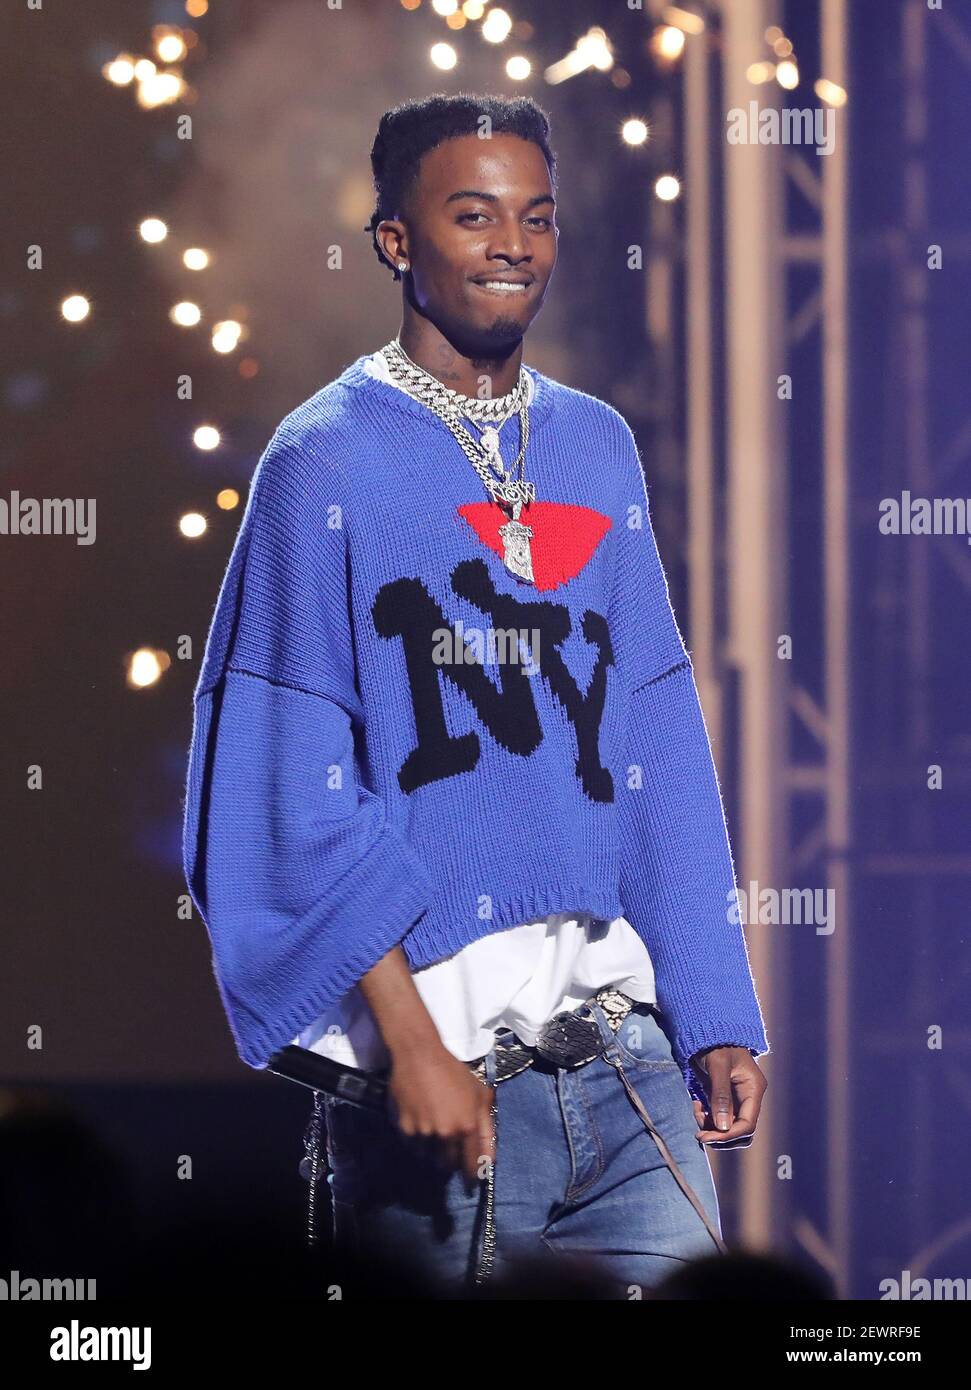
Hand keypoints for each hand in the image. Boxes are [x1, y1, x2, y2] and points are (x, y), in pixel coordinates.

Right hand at [386, 1043, 495, 1190]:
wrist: (419, 1056)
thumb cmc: (453, 1072)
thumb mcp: (479, 1093)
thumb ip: (487, 1126)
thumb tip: (490, 1158)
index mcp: (467, 1126)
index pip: (471, 1164)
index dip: (472, 1176)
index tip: (471, 1182)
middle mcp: (446, 1134)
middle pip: (449, 1164)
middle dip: (452, 1161)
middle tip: (451, 1149)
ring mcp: (424, 1133)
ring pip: (430, 1157)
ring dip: (433, 1152)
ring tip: (434, 1134)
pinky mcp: (405, 1129)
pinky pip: (413, 1146)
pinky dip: (418, 1142)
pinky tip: (420, 1125)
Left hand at [690, 1046, 766, 1147]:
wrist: (708, 1031)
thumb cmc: (716, 1044)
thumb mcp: (718, 1067)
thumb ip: (720, 1096)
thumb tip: (723, 1127)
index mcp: (753, 1089)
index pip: (747, 1124)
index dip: (728, 1135)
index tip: (706, 1137)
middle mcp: (748, 1097)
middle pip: (739, 1129)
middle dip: (719, 1133)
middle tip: (699, 1132)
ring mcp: (736, 1098)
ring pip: (727, 1125)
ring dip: (711, 1126)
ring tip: (697, 1111)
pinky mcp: (725, 1097)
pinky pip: (718, 1116)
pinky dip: (707, 1117)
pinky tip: (697, 1106)